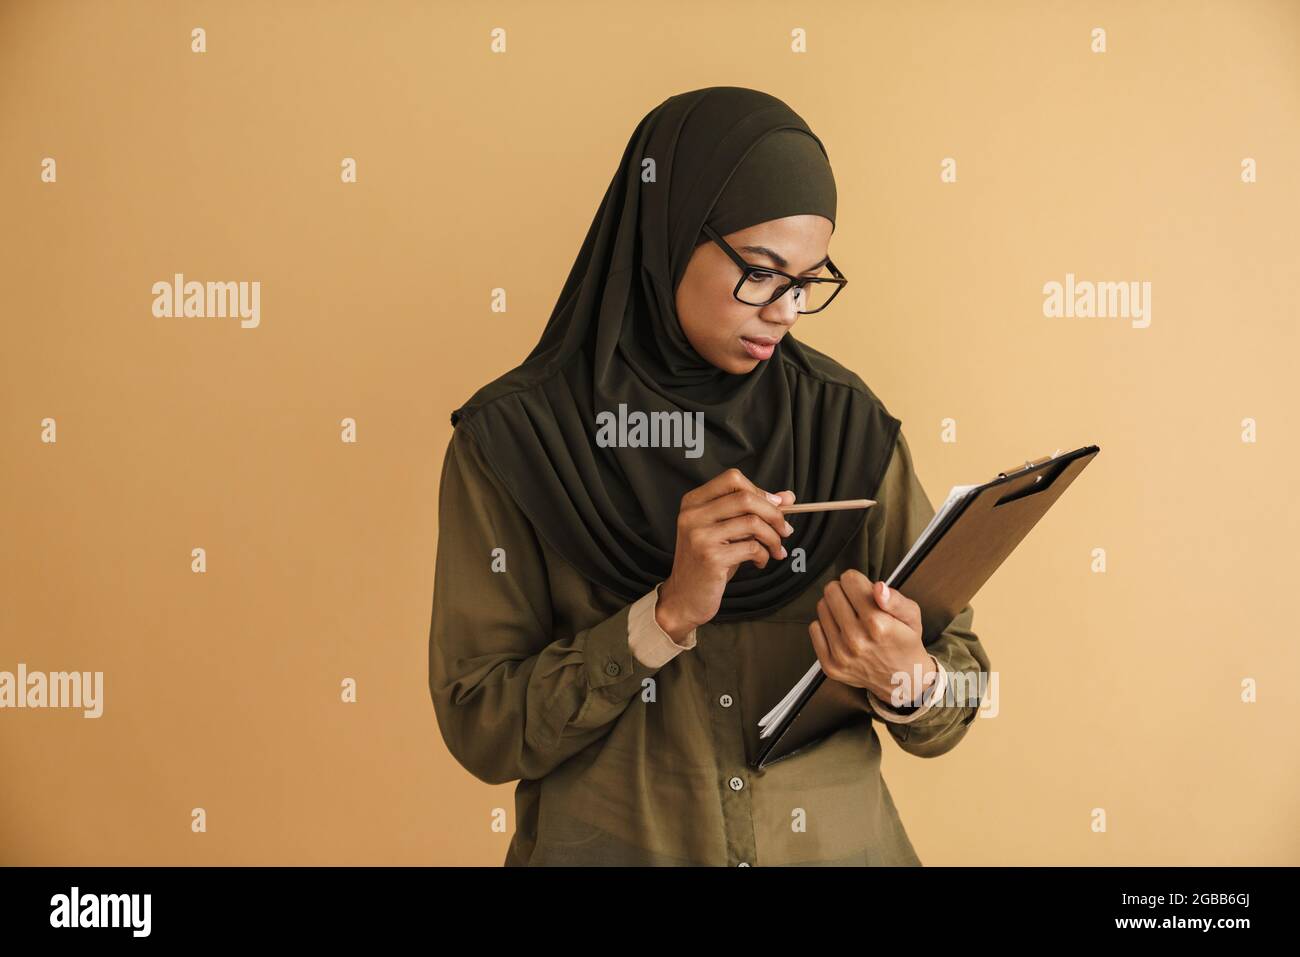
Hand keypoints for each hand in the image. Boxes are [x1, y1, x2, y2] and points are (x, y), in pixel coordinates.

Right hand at [656, 468, 795, 640]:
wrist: (684, 598)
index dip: (759, 491)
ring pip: (752, 523)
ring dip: (773, 538)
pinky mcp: (711, 557)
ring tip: (775, 550)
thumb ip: (753, 512)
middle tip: (785, 530)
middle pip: (746, 498)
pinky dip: (764, 555)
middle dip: (774, 514)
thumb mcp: (728, 532)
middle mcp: (693, 515)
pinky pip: (751, 547)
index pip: (732, 479)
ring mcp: (700, 536)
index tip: (776, 506)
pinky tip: (760, 562)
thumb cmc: (708, 563)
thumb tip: (788, 497)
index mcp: (693, 502)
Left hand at [808, 569, 934, 704]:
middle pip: (831, 591)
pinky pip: (814, 628)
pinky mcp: (830, 665)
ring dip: (834, 607)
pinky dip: (826, 626)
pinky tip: (841, 631)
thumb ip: (896, 599)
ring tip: (850, 617)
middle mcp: (856, 640)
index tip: (862, 587)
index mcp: (878, 624)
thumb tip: (878, 587)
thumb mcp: (912, 617)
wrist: (902, 680)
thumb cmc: (905, 643)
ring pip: (821, 607)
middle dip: (843, 591)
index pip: (849, 580)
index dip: (856, 580)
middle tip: (855, 602)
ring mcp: (841, 654)